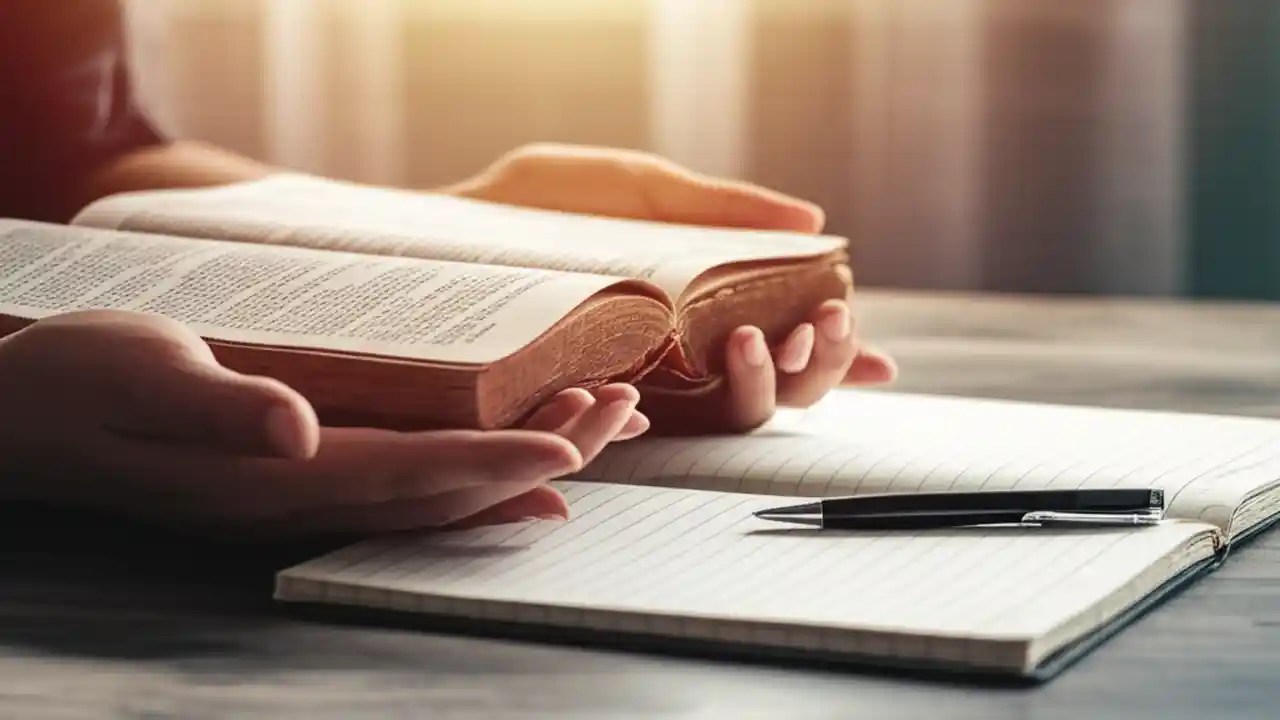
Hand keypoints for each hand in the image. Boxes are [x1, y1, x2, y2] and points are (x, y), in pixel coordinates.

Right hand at [0, 310, 646, 538]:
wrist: (25, 417)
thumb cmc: (76, 384)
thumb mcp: (141, 375)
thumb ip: (222, 406)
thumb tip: (299, 431)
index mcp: (275, 477)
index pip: (413, 474)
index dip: (497, 463)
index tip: (573, 444)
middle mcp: (304, 498)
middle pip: (449, 490)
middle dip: (540, 456)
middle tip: (619, 414)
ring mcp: (304, 495)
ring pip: (439, 492)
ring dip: (520, 465)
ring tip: (598, 430)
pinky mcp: (299, 478)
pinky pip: (408, 487)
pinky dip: (473, 478)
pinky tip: (515, 473)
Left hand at [445, 143, 896, 429]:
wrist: (449, 227)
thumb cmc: (541, 206)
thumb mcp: (640, 189)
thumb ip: (724, 208)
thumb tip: (815, 223)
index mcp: (707, 308)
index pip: (791, 343)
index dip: (837, 352)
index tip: (856, 332)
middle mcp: (683, 357)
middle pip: (778, 391)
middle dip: (814, 368)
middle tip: (812, 329)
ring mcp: (637, 387)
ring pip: (723, 419)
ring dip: (756, 388)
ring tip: (750, 341)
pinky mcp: (577, 407)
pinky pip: (623, 435)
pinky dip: (640, 423)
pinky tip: (650, 402)